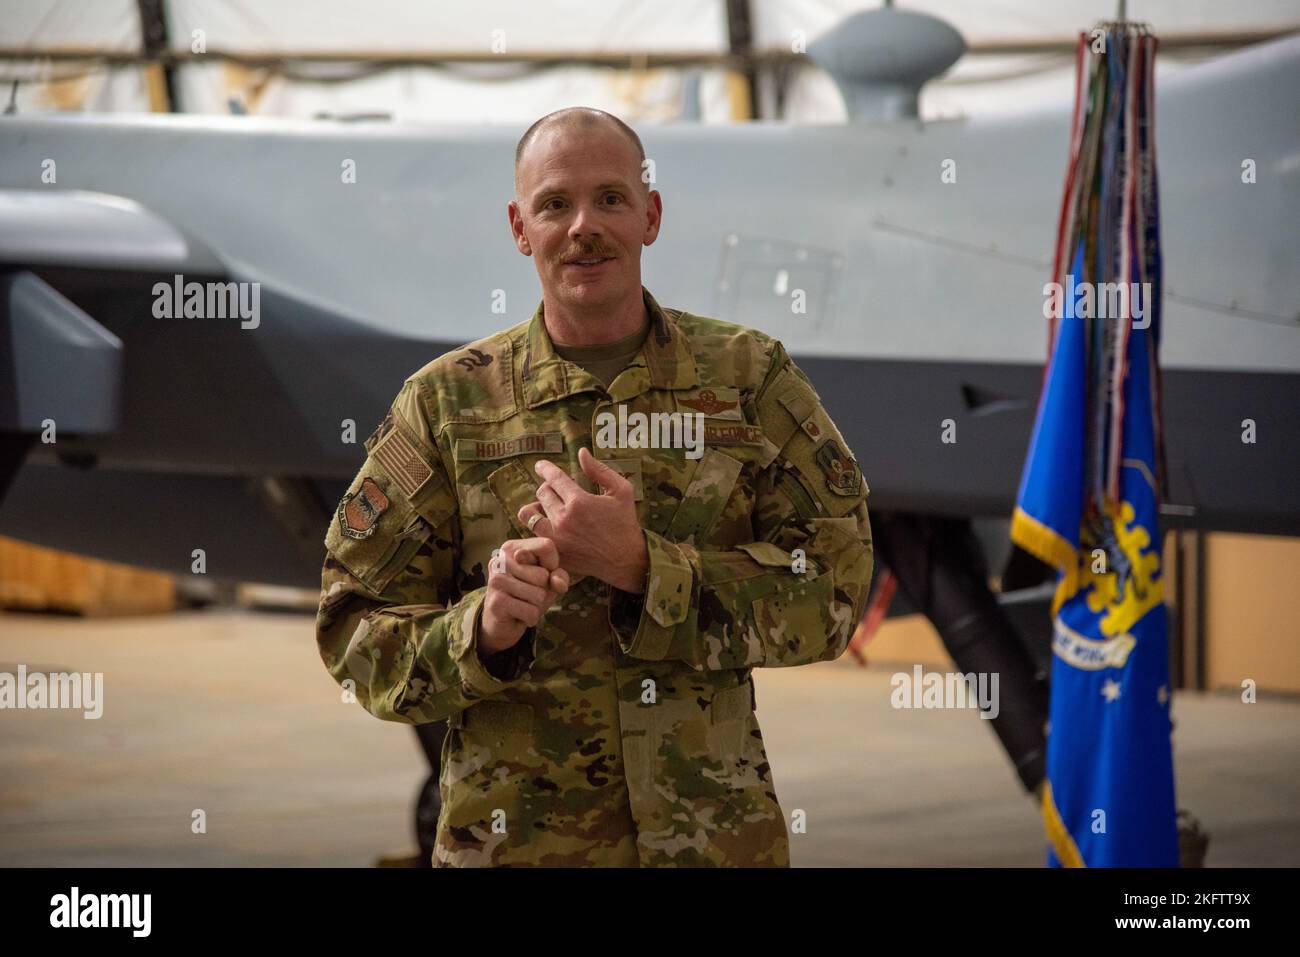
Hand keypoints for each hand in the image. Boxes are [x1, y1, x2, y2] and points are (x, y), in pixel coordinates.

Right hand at [478, 537, 569, 654]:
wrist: (501, 621)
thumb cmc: (527, 594)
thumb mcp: (547, 581)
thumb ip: (559, 576)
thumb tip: (559, 584)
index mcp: (512, 548)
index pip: (546, 546)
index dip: (552, 563)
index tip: (543, 573)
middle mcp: (501, 560)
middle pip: (543, 574)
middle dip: (544, 590)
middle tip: (528, 593)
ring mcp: (496, 580)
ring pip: (539, 595)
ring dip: (537, 606)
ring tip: (523, 604)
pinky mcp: (496, 602)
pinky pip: (531, 611)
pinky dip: (531, 617)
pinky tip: (518, 615)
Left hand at [518, 447, 647, 593]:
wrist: (627, 559)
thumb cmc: (626, 522)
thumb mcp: (621, 491)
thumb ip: (599, 470)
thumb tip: (581, 452)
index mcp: (579, 502)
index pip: (553, 478)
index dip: (544, 468)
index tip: (540, 465)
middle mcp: (564, 520)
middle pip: (541, 493)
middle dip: (549, 488)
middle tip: (558, 491)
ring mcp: (557, 539)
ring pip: (529, 515)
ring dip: (537, 507)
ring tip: (547, 508)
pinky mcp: (554, 553)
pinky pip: (533, 536)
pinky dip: (538, 528)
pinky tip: (549, 526)